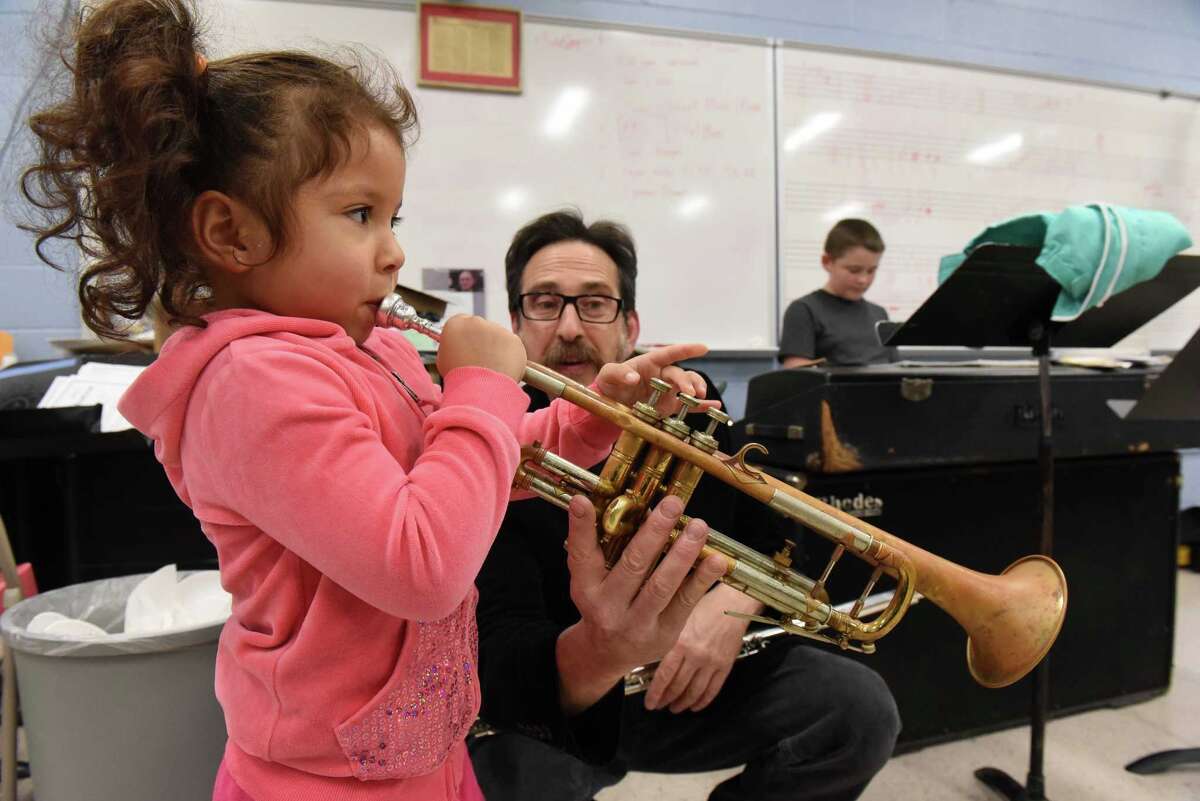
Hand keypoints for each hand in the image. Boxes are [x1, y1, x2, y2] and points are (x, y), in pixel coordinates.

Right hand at [436, 314, 525, 380]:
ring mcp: (497, 329)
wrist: (479, 390)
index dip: (466, 336)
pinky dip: (510, 357)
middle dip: (482, 341)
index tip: (469, 345)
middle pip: (481, 328)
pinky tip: (503, 369)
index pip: (462, 321)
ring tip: (491, 369)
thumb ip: (452, 347)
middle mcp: (477, 322)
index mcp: (456, 324)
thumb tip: (458, 347)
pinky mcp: (514, 339)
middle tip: (480, 360)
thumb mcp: (444, 360)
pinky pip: (512, 347)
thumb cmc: (459, 378)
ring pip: (498, 337)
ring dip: (496, 349)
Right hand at [555, 494, 727, 713]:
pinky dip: (702, 579)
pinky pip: (685, 602)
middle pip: (633, 565)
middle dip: (654, 532)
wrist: (608, 653)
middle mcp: (608, 607)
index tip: (582, 501)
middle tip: (672, 504)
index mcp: (585, 588)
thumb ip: (605, 547)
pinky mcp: (663, 634)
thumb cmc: (605, 602)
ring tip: (698, 526)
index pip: (581, 554)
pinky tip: (716, 559)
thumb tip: (635, 505)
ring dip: (683, 553)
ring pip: (662, 585)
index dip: (581, 528)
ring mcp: (636, 623)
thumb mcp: (593, 579)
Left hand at [595, 343, 717, 413]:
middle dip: (687, 382)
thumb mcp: (607, 375)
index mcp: (650, 363)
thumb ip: (617, 373)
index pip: (670, 353)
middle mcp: (662, 375)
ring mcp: (668, 391)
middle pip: (680, 374)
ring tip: (699, 397)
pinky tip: (715, 406)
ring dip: (697, 389)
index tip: (703, 348)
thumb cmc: (610, 384)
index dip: (686, 350)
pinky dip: (703, 406)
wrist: (610, 405)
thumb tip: (632, 377)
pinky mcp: (670, 406)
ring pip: (689, 386)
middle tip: (690, 392)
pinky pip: (689, 405)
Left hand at [643, 583, 761, 712]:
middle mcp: (696, 655)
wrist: (733, 603)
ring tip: (674, 708)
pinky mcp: (725, 665)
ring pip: (694, 692)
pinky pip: (713, 690)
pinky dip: (703, 701)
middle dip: (666, 700)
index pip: (664, 676)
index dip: (655, 693)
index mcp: (681, 642)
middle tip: (659, 706)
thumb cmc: (707, 605)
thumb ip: (668, 638)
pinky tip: (695, 705)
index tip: (649, 702)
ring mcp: (711, 662)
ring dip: (682, 703)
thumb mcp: (679, 617)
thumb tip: (650, 655)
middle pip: (677, 687)